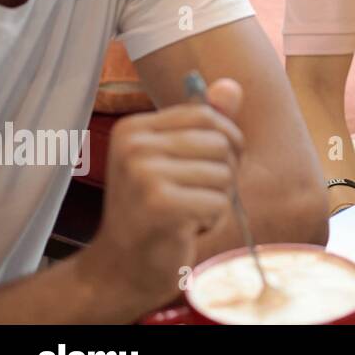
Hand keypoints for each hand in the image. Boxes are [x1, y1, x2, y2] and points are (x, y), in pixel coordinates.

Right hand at [83, 78, 244, 314]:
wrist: (122, 268)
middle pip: (221, 143)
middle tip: (195, 198)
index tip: (210, 167)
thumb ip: (208, 124)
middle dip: (223, 175)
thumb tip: (232, 87)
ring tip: (187, 214)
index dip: (227, 142)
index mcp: (134, 129)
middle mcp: (133, 145)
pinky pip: (219, 202)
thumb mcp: (180, 160)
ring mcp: (142, 174)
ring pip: (224, 174)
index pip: (207, 115)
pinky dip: (212, 220)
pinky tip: (186, 229)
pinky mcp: (157, 204)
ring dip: (217, 201)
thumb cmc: (157, 211)